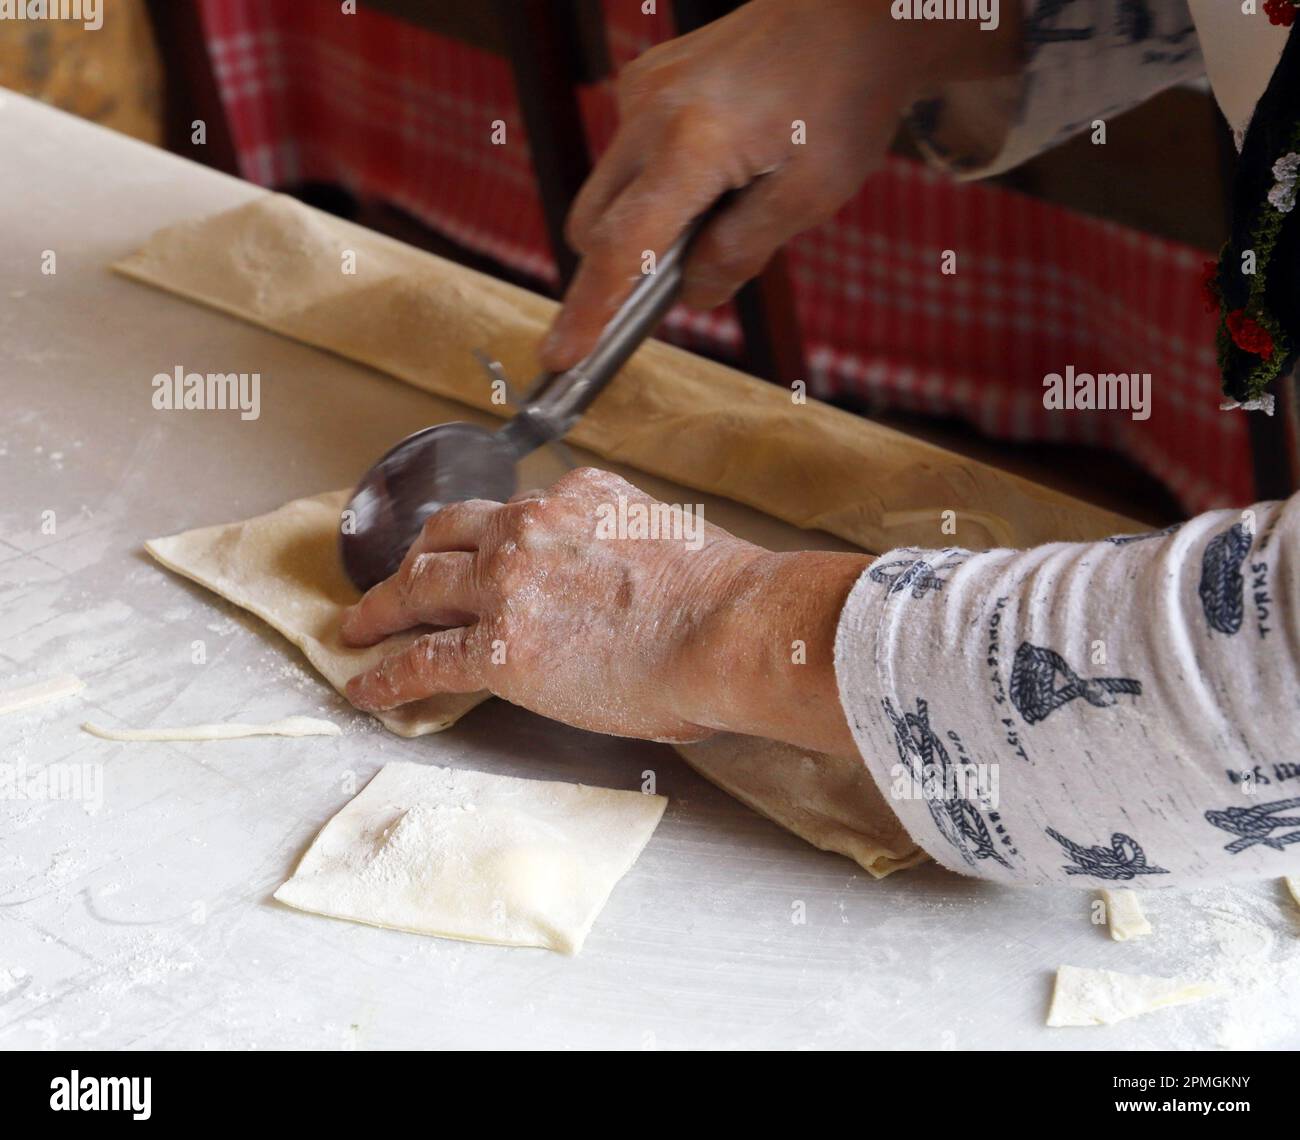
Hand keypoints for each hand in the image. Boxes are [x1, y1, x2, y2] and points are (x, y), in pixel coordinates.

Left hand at [342, 468, 871, 753]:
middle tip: (397, 580)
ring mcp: (507, 582)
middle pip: (448, 534)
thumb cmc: (726, 598)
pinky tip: (368, 684)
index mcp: (579, 498)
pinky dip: (387, 672)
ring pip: (420, 585)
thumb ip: (628, 558)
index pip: (515, 514)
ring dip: (382, 607)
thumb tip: (630, 603)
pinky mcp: (498, 645)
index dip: (488, 539)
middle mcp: (532, 527)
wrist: (730, 626)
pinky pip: (423, 658)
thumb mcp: (671, 544)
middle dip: (416, 557)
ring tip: (358, 627)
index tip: (479, 555)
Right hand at [539, 0, 1022, 370]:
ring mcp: (640, 90)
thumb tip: (690, 296)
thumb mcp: (812, 195)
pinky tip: (719, 165)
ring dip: (644, 223)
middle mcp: (648, 112)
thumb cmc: (843, 99)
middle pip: (593, 225)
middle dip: (620, 266)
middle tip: (690, 270)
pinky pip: (629, 155)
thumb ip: (742, 252)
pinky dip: (656, 184)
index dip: (590, 311)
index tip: (561, 357)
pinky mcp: (645, 77)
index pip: (623, 248)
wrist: (851, 12)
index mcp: (693, 144)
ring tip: (722, 203)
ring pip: (608, 192)